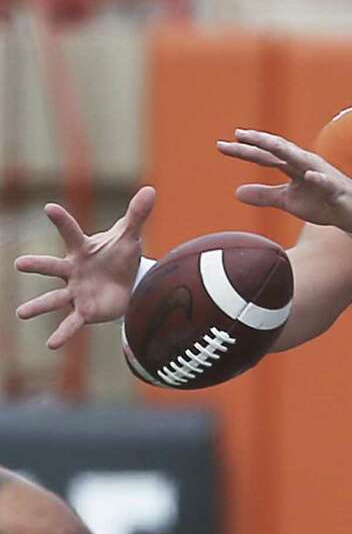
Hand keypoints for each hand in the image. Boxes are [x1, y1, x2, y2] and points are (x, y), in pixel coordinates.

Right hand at [14, 186, 155, 348]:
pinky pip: (71, 323)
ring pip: (54, 298)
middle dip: (38, 265)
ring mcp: (76, 292)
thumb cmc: (120, 256)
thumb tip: (150, 189)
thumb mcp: (130, 236)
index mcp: (82, 250)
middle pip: (53, 266)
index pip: (71, 232)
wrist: (126, 282)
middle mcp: (73, 271)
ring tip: (21, 313)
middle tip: (19, 263)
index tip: (50, 208)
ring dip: (38, 305)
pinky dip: (63, 334)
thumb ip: (137, 214)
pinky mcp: (85, 310)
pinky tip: (51, 345)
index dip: (62, 220)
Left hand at [217, 129, 351, 232]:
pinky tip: (308, 175)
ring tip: (266, 144)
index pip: (265, 155)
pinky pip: (325, 182)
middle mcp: (305, 164)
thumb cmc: (320, 201)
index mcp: (292, 165)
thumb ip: (264, 194)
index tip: (223, 145)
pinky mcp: (334, 188)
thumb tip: (237, 192)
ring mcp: (320, 174)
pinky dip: (317, 177)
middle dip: (260, 142)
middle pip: (279, 150)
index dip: (246, 150)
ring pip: (300, 159)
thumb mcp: (287, 200)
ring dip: (284, 151)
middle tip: (238, 136)